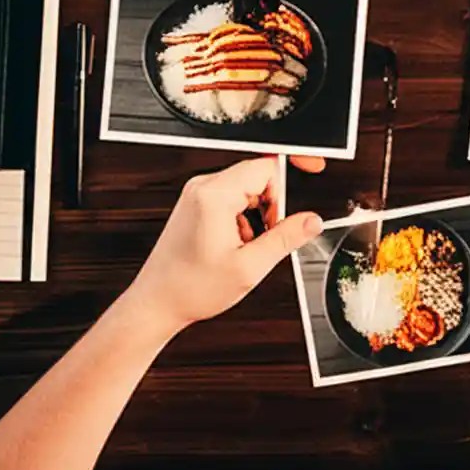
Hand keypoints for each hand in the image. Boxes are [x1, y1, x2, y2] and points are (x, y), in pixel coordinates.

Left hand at [125, 156, 323, 337]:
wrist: (158, 302)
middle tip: (269, 237)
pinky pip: (232, 198)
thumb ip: (286, 238)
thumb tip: (311, 221)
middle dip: (272, 205)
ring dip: (258, 214)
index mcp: (214, 196)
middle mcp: (202, 188)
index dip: (290, 175)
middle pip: (257, 176)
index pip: (266, 167)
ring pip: (246, 189)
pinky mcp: (196, 205)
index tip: (310, 171)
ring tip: (248, 246)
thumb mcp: (249, 267)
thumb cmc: (191, 288)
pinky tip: (237, 245)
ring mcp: (197, 195)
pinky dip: (243, 218)